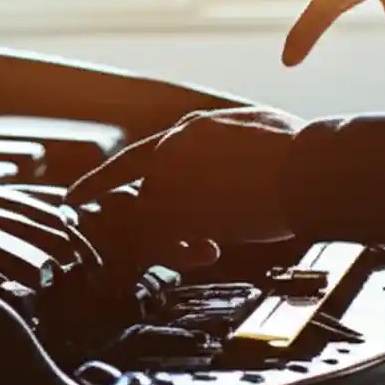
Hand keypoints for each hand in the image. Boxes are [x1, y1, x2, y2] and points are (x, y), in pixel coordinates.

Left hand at [67, 107, 301, 266]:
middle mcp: (173, 154)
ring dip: (177, 244)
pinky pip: (166, 243)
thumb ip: (224, 145)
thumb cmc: (296, 152)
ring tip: (209, 248)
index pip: (134, 161)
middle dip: (168, 227)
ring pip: (153, 224)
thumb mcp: (253, 131)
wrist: (311, 169)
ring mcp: (176, 182)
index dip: (101, 181)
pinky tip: (212, 252)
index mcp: (189, 132)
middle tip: (197, 244)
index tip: (74, 197)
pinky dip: (183, 254)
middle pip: (147, 201)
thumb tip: (223, 158)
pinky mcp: (187, 211)